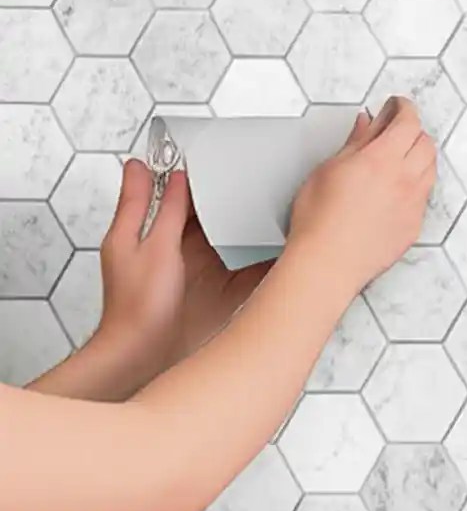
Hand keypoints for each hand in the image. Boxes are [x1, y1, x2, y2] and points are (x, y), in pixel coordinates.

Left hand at [97, 161, 271, 376]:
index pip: (180, 193)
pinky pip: (255, 267)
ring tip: (282, 205)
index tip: (221, 155)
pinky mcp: (228, 288)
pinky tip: (288, 245)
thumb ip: (159, 207)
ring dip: (257, 226)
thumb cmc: (135, 306)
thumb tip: (152, 167)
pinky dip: (270, 256)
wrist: (146, 355)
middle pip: (216, 213)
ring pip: (238, 237)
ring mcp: (208, 268)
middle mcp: (184, 247)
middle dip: (236, 197)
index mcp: (157, 231)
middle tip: (262, 176)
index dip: (198, 175)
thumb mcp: (148, 246)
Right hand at [287, 97, 435, 291]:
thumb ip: (356, 142)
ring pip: (431, 168)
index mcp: (382, 160)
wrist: (327, 264)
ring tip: (400, 156)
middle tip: (396, 129)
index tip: (397, 105)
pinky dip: (417, 182)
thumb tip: (368, 123)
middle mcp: (405, 180)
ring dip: (419, 156)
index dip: (404, 108)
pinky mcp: (414, 225)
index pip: (408, 122)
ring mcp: (413, 204)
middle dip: (413, 130)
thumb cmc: (319, 220)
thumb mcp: (329, 169)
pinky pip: (425, 195)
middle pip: (425, 143)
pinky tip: (399, 187)